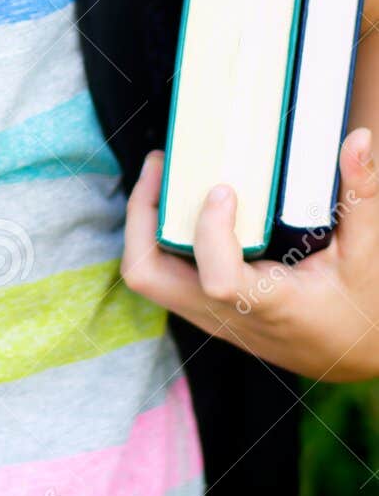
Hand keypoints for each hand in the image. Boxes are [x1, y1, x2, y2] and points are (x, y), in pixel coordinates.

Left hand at [120, 127, 378, 381]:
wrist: (355, 357)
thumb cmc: (363, 308)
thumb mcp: (368, 253)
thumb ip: (360, 194)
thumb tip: (359, 138)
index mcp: (272, 306)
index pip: (218, 280)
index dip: (210, 230)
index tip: (223, 189)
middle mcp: (229, 316)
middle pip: (149, 276)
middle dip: (140, 215)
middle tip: (162, 165)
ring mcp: (211, 315)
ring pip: (147, 276)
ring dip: (144, 222)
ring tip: (166, 174)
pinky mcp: (206, 308)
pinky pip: (162, 273)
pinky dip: (158, 234)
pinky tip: (179, 200)